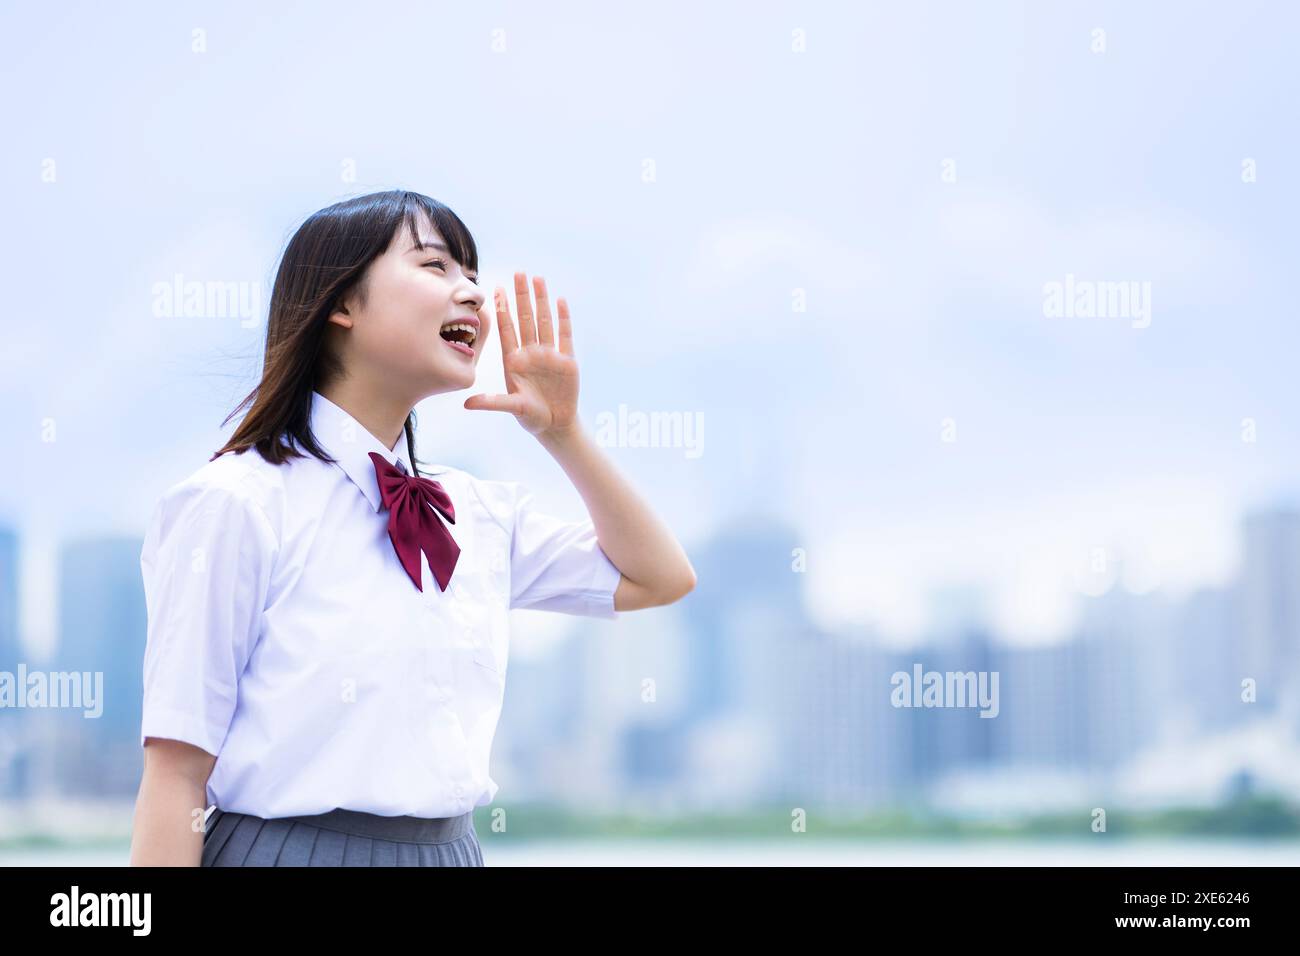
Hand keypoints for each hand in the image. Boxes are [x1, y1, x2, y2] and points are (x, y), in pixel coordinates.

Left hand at [464, 272, 581, 438]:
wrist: (555, 425)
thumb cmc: (530, 417)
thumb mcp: (511, 408)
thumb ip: (492, 403)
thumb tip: (467, 404)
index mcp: (514, 361)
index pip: (507, 329)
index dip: (502, 309)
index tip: (496, 290)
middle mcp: (530, 353)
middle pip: (525, 319)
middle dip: (521, 296)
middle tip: (518, 273)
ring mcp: (549, 354)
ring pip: (544, 321)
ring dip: (541, 300)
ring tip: (537, 279)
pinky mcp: (567, 360)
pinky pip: (565, 335)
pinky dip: (563, 318)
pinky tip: (560, 301)